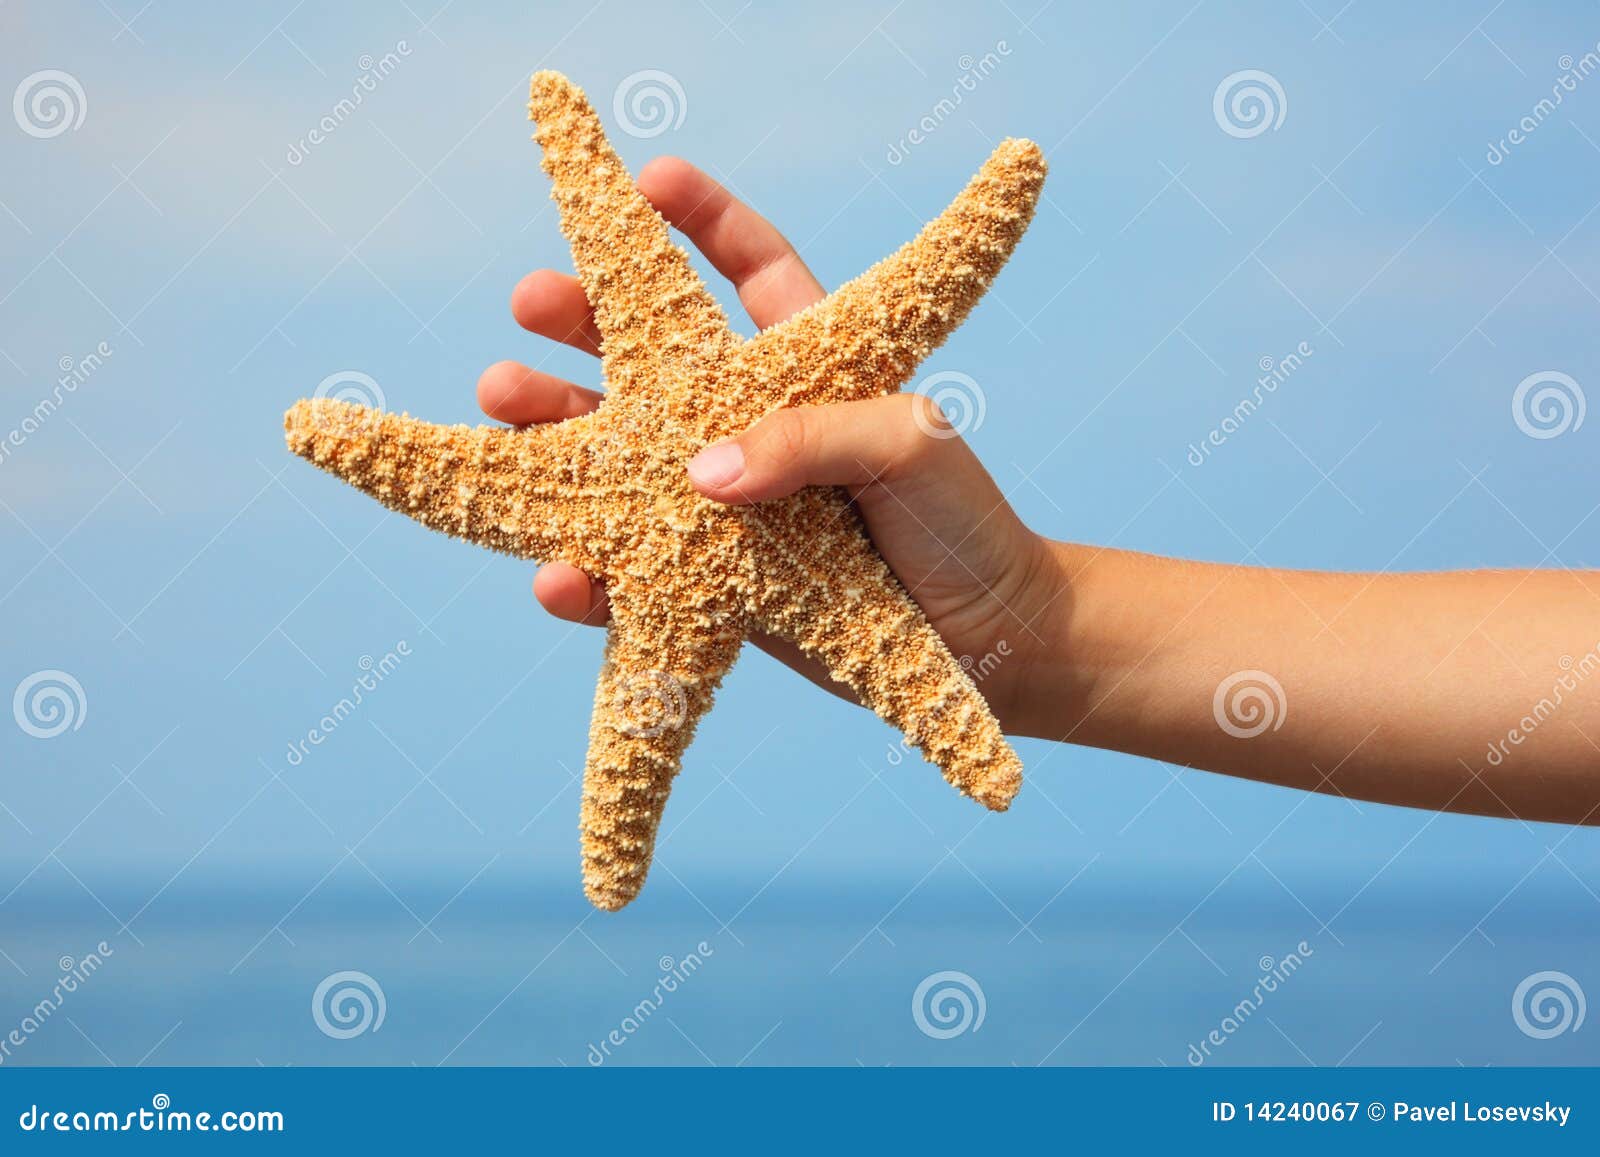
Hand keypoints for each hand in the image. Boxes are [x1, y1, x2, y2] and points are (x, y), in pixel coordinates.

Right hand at [476, 156, 1064, 731]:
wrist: (980, 642)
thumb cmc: (960, 524)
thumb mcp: (909, 447)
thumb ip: (817, 437)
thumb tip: (703, 471)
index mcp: (810, 367)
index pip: (753, 270)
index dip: (700, 217)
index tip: (642, 176)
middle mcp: (752, 424)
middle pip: (649, 354)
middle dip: (583, 316)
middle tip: (527, 299)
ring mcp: (721, 502)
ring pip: (614, 454)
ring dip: (551, 426)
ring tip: (500, 400)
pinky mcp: (705, 580)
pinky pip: (626, 572)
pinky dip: (583, 577)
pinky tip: (555, 574)